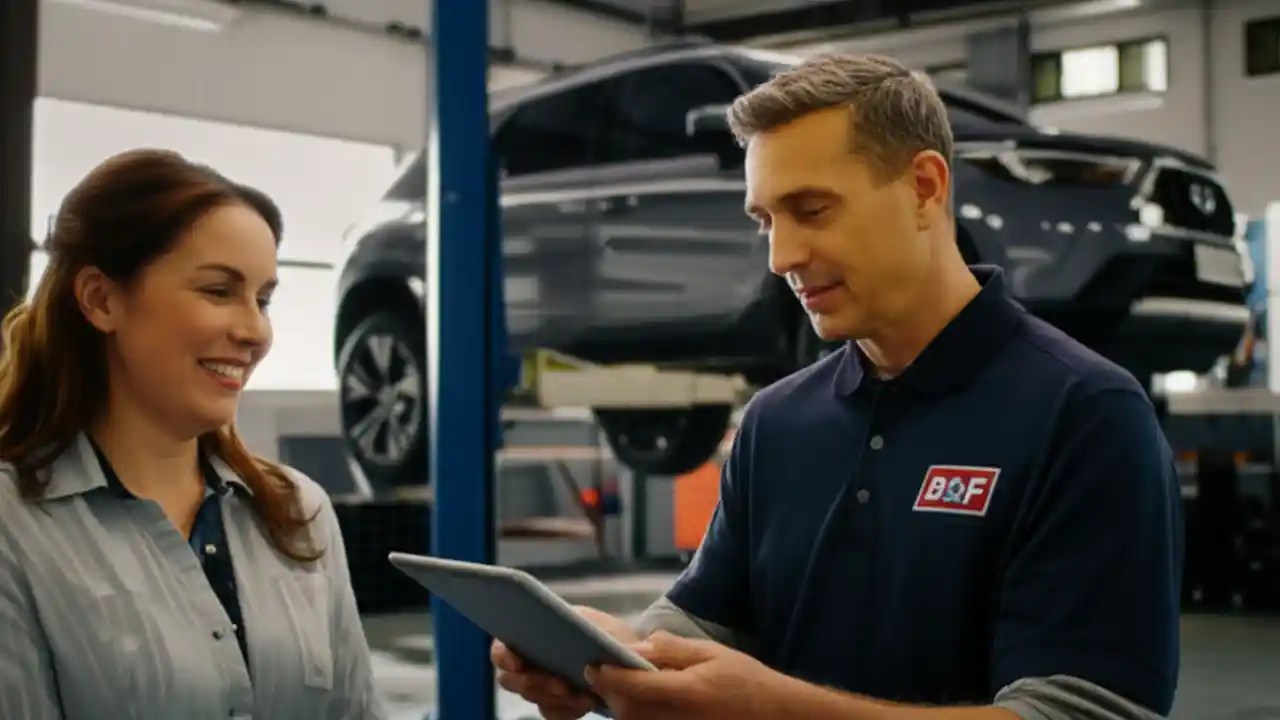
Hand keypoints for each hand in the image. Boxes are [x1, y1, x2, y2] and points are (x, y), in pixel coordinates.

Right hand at [492, 606, 638, 719]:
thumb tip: (592, 670)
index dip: (503, 653)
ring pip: (532, 697)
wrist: (633, 671)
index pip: (506, 641)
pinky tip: (586, 703)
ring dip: (554, 699)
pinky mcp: (556, 702)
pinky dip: (566, 711)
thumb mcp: (618, 636)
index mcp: (544, 628)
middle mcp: (538, 655)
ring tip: (582, 695)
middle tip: (562, 686)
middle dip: (534, 684)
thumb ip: (611, 648)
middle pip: (510, 677)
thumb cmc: (622, 645)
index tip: (516, 663)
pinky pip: (550, 712)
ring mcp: (545, 679)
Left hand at [585, 631, 790, 719]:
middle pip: (626, 711)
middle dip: (610, 692)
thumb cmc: (746, 681)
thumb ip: (672, 649)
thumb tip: (636, 647)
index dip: (607, 676)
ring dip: (622, 707)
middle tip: (602, 673)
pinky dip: (639, 718)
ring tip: (621, 687)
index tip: (592, 665)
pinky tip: (643, 705)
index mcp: (687, 692)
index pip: (633, 686)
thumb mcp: (712, 653)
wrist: (776, 717)